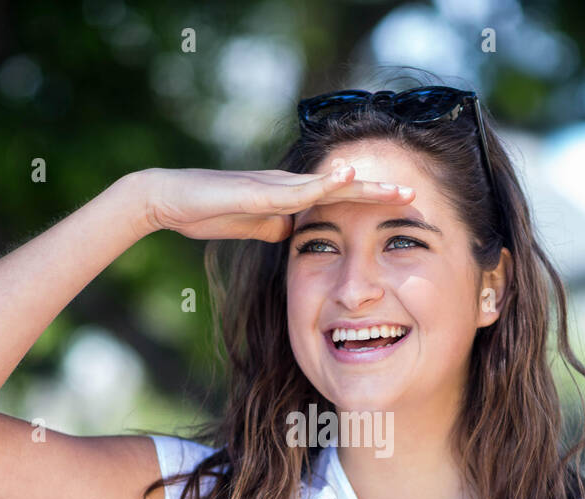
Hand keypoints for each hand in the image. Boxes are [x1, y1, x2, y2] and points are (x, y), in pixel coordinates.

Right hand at [141, 161, 415, 241]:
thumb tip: (297, 237)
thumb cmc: (206, 212)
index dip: (369, 203)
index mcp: (288, 196)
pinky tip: (348, 177)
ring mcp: (275, 185)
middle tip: (416, 195)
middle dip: (379, 193)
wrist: (168, 200)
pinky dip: (325, 184)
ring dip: (365, 186)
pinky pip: (298, 188)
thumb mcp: (253, 226)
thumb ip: (276, 228)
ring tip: (396, 188)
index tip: (400, 210)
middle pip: (343, 188)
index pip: (337, 200)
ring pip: (329, 184)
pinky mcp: (259, 190)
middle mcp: (288, 185)